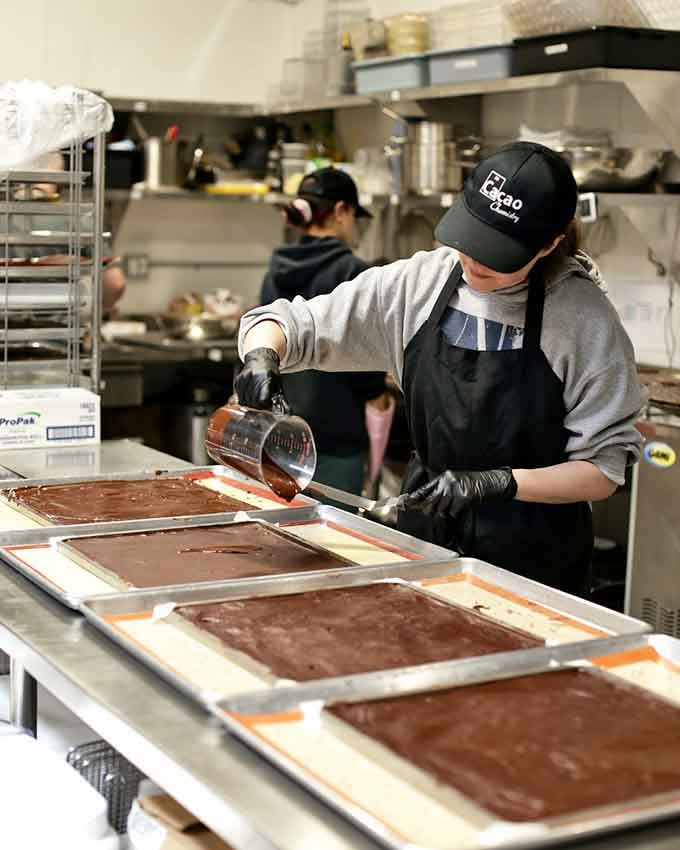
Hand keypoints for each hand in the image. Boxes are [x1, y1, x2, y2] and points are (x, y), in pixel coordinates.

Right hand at [234, 347, 287, 410]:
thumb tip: (281, 409)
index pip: (262, 400)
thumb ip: (279, 396)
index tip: (268, 406)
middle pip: (252, 402)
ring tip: (257, 400)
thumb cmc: (270, 372)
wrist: (260, 359)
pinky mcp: (238, 381)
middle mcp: (253, 377)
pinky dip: (245, 399)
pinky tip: (251, 395)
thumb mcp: (278, 382)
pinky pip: (239, 396)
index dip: (265, 406)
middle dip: (258, 406)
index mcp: (265, 377)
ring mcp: (244, 378)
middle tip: (263, 404)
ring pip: (244, 401)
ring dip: (250, 404)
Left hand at [402, 468, 516, 519]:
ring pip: (440, 509)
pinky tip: (459, 512)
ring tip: (444, 517)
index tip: (403, 503)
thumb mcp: (456, 481)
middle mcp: (447, 482)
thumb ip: (442, 489)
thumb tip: (428, 501)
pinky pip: (453, 513)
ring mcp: (454, 490)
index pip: (424, 489)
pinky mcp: (463, 498)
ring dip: (442, 515)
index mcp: (444, 477)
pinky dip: (454, 516)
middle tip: (418, 516)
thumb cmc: (474, 483)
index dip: (413, 498)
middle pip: (429, 501)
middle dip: (423, 510)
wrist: (492, 482)